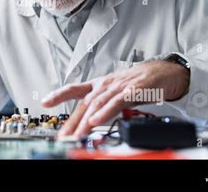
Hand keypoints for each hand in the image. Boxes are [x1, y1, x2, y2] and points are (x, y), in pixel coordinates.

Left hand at [41, 60, 189, 138]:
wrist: (163, 71)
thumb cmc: (139, 82)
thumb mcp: (116, 93)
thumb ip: (104, 106)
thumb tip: (92, 122)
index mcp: (100, 84)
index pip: (75, 88)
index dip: (59, 94)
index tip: (44, 102)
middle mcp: (106, 84)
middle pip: (84, 103)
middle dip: (72, 121)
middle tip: (63, 136)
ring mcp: (118, 87)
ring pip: (98, 104)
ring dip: (86, 121)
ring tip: (77, 134)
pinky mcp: (133, 91)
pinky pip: (116, 103)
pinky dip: (105, 112)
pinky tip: (96, 121)